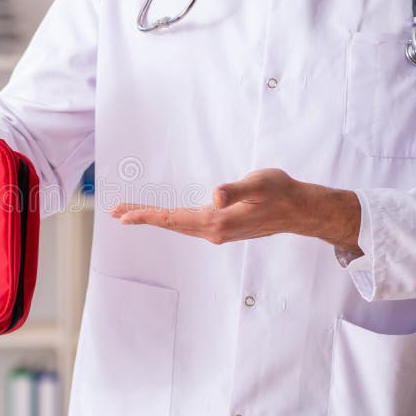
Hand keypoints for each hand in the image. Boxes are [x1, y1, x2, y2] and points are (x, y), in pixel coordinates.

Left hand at [111, 168, 362, 255]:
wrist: (300, 210)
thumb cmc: (281, 192)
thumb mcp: (259, 183)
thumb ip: (235, 189)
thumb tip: (215, 196)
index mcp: (218, 221)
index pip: (173, 219)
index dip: (147, 216)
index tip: (123, 215)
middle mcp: (214, 231)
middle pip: (170, 224)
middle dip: (143, 217)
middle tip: (115, 212)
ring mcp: (218, 232)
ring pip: (178, 226)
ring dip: (155, 220)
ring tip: (131, 213)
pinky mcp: (223, 228)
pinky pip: (188, 225)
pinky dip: (170, 220)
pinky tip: (165, 217)